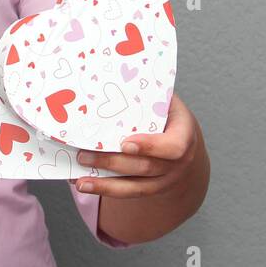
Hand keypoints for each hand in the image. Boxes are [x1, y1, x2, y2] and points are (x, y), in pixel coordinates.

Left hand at [73, 92, 201, 197]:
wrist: (184, 145)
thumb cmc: (169, 115)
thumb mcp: (166, 101)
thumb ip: (148, 95)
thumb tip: (113, 73)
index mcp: (184, 134)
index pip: (173, 146)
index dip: (151, 147)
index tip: (125, 143)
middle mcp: (179, 163)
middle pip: (146, 167)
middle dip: (114, 162)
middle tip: (84, 154)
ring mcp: (166, 180)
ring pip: (136, 187)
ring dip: (106, 184)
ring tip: (80, 180)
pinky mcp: (152, 189)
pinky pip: (129, 193)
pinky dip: (105, 190)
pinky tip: (85, 184)